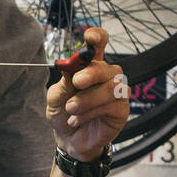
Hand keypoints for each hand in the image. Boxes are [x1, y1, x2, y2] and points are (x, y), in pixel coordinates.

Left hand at [46, 26, 130, 160]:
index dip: (97, 37)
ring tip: (71, 108)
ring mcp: (116, 93)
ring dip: (88, 98)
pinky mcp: (121, 110)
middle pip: (106, 67)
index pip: (99, 45)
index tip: (90, 38)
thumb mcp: (56, 97)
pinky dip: (91, 112)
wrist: (67, 140)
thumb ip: (63, 81)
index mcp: (89, 67)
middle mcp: (106, 77)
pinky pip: (112, 105)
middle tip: (76, 82)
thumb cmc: (63, 114)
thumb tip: (69, 66)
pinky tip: (77, 119)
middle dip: (92, 73)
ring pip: (111, 87)